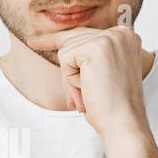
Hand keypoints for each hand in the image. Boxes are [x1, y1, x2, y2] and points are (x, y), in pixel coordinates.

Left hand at [25, 25, 150, 143]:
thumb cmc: (111, 107)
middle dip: (71, 72)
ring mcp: (110, 37)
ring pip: (67, 51)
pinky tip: (88, 90)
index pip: (84, 34)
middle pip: (72, 41)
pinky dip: (70, 79)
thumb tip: (60, 47)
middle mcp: (120, 33)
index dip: (58, 40)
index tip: (31, 42)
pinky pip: (65, 58)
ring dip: (72, 78)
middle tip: (88, 95)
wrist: (122, 124)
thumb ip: (86, 57)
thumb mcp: (99, 76)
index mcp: (126, 37)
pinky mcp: (97, 47)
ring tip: (92, 93)